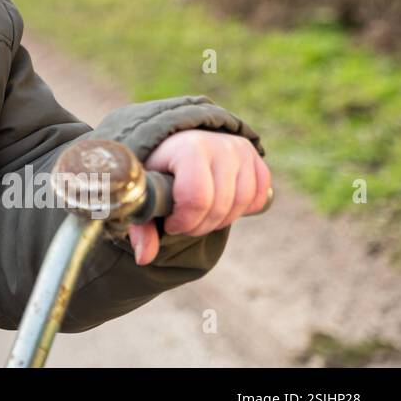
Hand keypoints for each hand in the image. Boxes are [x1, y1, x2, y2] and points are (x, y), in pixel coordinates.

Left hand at [127, 129, 270, 265]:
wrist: (174, 141)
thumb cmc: (157, 169)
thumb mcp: (144, 192)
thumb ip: (142, 224)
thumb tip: (144, 258)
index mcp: (188, 149)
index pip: (197, 198)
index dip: (184, 221)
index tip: (170, 223)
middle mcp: (219, 145)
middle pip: (220, 205)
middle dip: (200, 225)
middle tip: (183, 223)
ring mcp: (240, 150)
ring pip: (242, 203)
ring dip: (220, 220)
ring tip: (200, 216)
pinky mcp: (254, 156)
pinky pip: (258, 196)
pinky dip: (242, 209)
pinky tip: (222, 206)